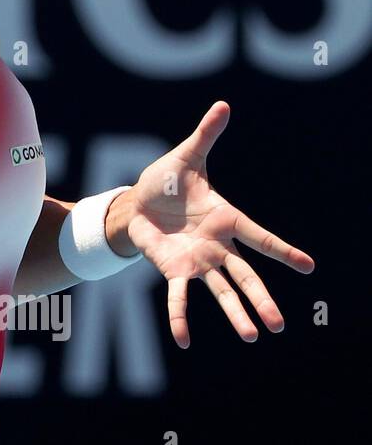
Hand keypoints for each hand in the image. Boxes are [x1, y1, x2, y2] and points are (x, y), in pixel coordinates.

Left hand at [115, 101, 314, 348]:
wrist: (136, 202)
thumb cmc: (166, 181)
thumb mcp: (186, 157)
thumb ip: (206, 135)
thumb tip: (223, 104)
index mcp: (227, 220)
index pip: (261, 237)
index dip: (284, 252)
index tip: (309, 267)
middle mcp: (217, 246)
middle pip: (245, 275)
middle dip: (262, 298)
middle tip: (281, 324)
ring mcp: (197, 261)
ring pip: (220, 291)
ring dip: (235, 314)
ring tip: (254, 336)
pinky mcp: (173, 269)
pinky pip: (178, 297)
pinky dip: (180, 317)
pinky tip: (184, 341)